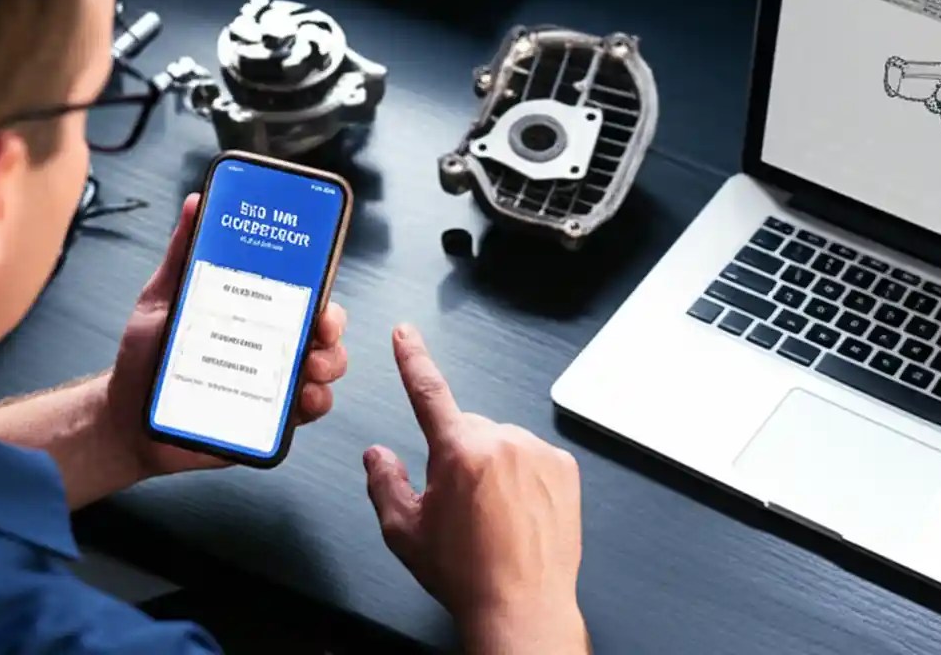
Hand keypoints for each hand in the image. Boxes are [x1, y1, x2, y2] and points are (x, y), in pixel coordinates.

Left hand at [105, 194, 347, 476]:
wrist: (126, 419)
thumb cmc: (146, 358)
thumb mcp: (162, 297)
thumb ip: (183, 253)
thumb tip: (196, 202)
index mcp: (255, 312)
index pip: (301, 292)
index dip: (319, 284)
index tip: (318, 282)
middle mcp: (272, 345)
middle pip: (324, 330)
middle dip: (333, 326)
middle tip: (320, 329)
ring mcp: (276, 382)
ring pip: (326, 368)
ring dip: (330, 364)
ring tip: (310, 368)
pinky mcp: (271, 420)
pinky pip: (308, 411)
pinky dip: (314, 403)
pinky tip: (301, 399)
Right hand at [364, 324, 586, 654]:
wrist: (521, 606)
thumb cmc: (467, 574)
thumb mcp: (405, 531)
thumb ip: (384, 483)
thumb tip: (377, 455)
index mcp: (459, 452)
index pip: (428, 391)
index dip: (413, 358)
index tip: (406, 334)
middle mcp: (501, 443)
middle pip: (468, 428)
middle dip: (459, 454)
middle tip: (459, 502)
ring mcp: (537, 454)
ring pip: (502, 442)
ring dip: (493, 466)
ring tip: (493, 515)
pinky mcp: (564, 468)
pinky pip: (533, 457)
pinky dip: (524, 476)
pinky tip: (518, 512)